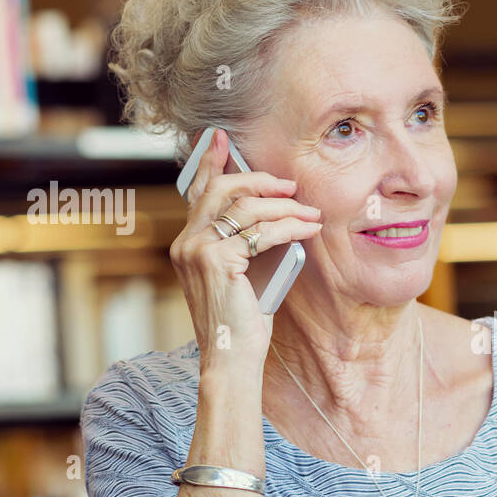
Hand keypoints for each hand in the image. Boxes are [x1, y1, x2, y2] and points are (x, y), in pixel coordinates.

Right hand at [169, 128, 322, 370]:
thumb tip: (276, 214)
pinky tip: (306, 230)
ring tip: (310, 214)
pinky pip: (260, 233)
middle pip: (221, 190)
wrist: (231, 358)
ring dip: (285, 208)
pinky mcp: (217, 262)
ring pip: (245, 209)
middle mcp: (186, 243)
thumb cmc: (241, 322)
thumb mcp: (240, 275)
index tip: (222, 138)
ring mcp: (197, 251)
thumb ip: (244, 245)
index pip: (198, 193)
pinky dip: (289, 228)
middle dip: (258, 180)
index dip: (211, 162)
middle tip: (289, 185)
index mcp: (188, 244)